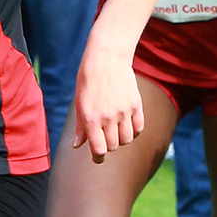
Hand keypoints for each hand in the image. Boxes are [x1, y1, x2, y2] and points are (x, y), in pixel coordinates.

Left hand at [71, 42, 142, 162]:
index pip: (98, 150)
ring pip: (126, 140)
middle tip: (104, 138)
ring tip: (115, 130)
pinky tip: (127, 126)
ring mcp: (124, 112)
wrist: (107, 58)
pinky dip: (133, 131)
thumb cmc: (88, 80)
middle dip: (107, 146)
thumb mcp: (79, 102)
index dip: (97, 158)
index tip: (97, 158)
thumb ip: (81, 126)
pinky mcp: (136, 105)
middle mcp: (108, 118)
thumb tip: (77, 146)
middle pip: (113, 146)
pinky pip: (139, 128)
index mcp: (91, 118)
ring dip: (121, 139)